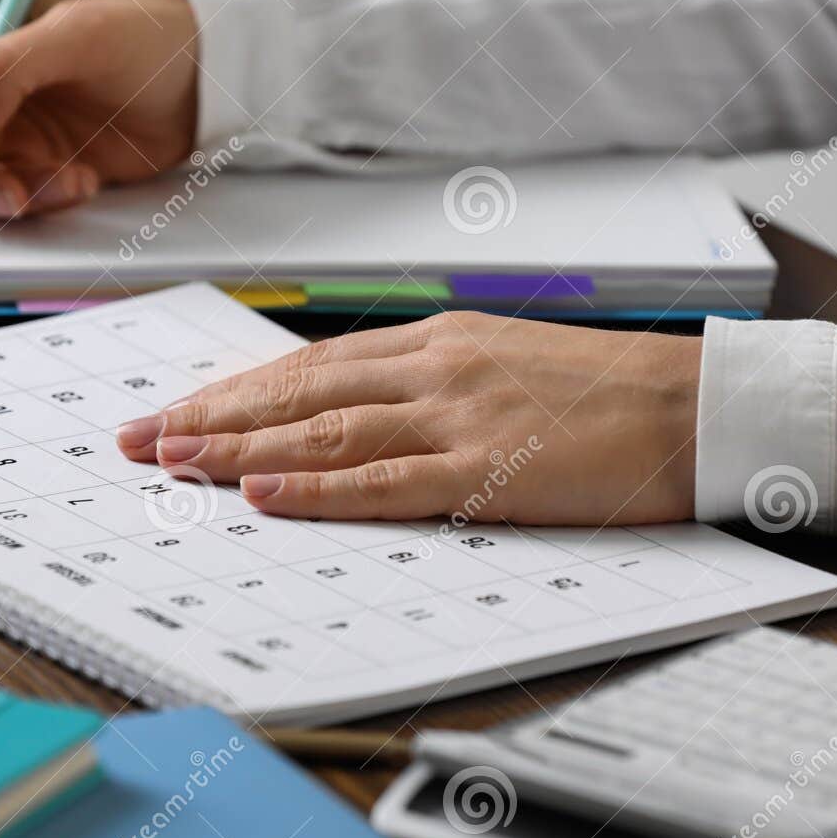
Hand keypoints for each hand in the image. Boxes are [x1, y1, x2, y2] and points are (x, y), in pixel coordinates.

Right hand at [0, 0, 198, 219]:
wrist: (203, 70)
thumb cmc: (140, 28)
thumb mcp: (73, 37)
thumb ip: (1, 75)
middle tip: (10, 189)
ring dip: (3, 196)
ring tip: (61, 183)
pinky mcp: (29, 164)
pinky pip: (9, 200)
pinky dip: (41, 200)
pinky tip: (83, 179)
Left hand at [116, 312, 701, 523]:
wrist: (696, 403)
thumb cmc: (606, 392)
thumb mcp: (503, 365)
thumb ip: (428, 384)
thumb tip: (353, 415)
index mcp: (436, 342)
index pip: (308, 366)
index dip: (235, 391)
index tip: (178, 409)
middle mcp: (433, 368)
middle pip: (297, 392)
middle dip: (210, 416)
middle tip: (140, 437)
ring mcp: (458, 416)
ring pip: (325, 433)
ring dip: (241, 451)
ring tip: (174, 462)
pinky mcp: (490, 469)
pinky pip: (386, 481)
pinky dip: (318, 490)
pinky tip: (263, 496)